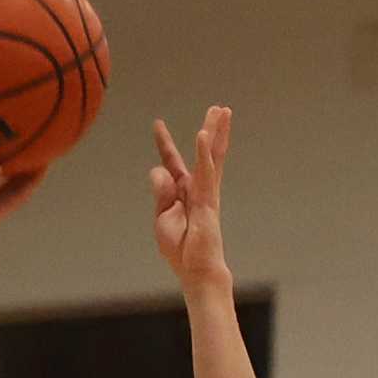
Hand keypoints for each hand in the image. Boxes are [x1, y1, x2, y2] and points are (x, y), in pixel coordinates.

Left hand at [150, 105, 233, 290]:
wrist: (196, 270)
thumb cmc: (180, 249)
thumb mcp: (162, 219)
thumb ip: (160, 194)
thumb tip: (158, 169)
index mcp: (181, 193)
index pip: (172, 163)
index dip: (165, 143)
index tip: (157, 123)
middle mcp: (196, 188)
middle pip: (203, 153)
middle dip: (209, 129)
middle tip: (217, 107)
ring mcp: (205, 193)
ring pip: (211, 157)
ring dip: (214, 132)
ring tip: (221, 110)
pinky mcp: (209, 201)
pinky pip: (206, 172)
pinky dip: (204, 154)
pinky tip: (203, 136)